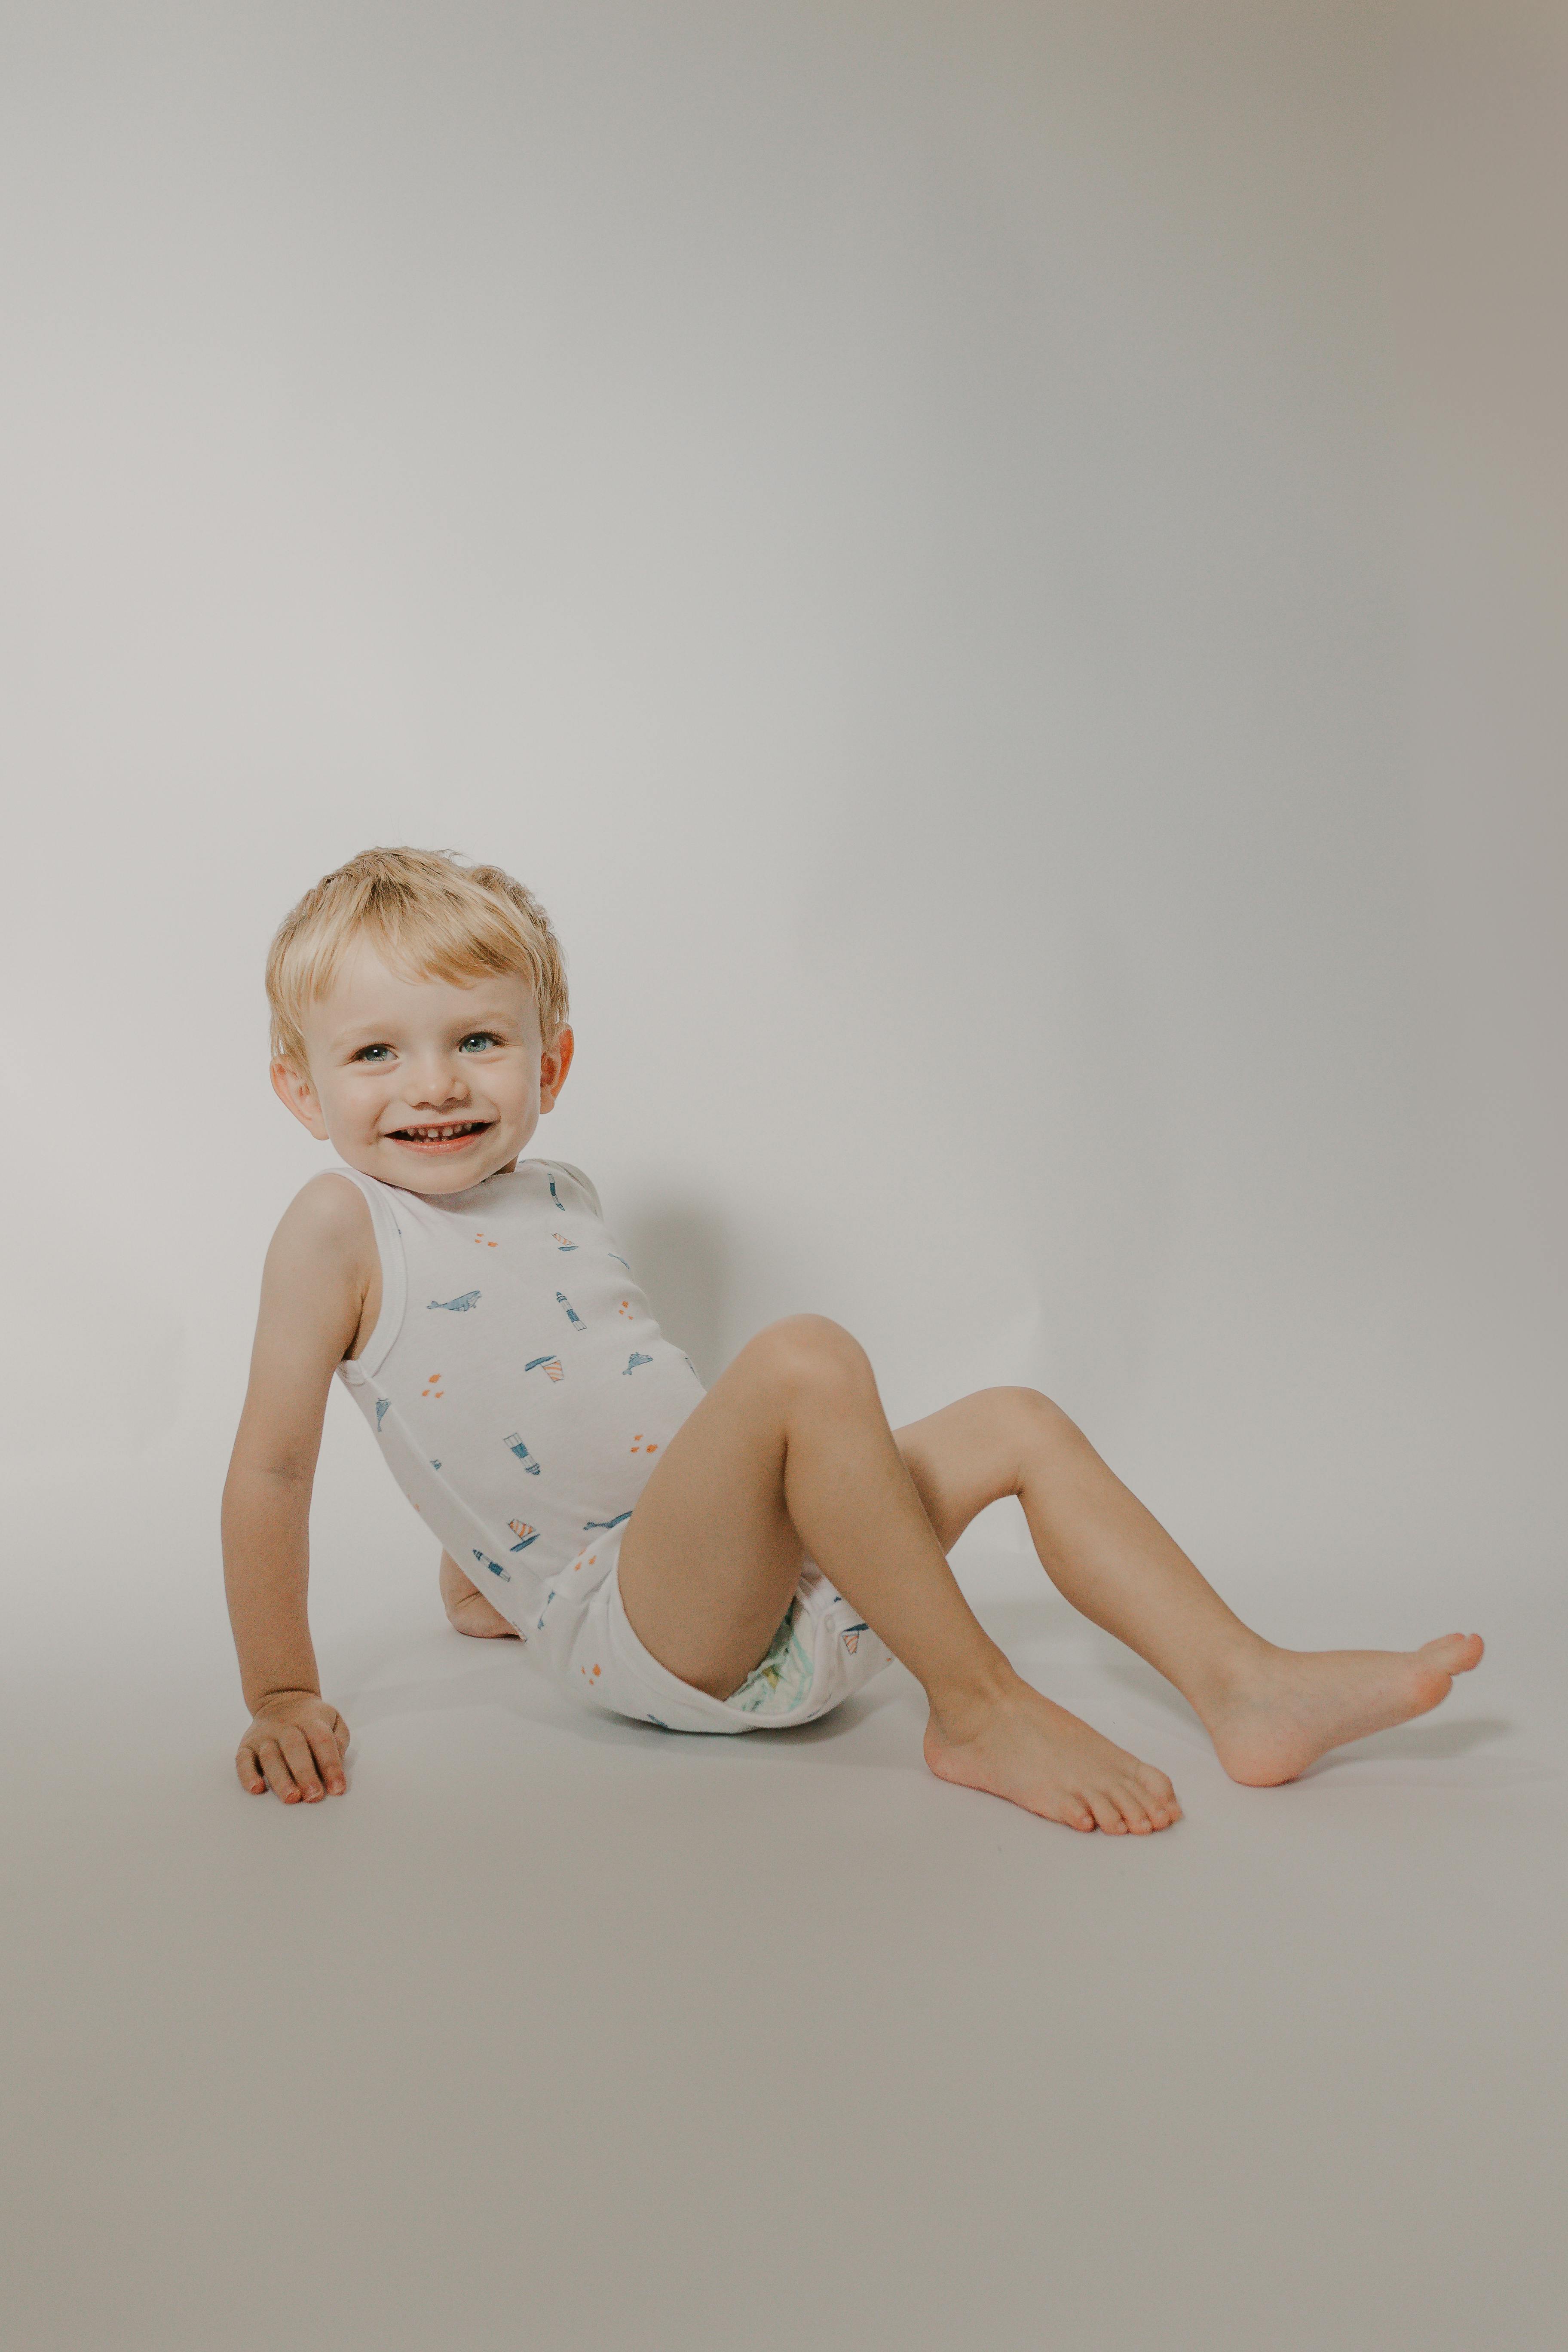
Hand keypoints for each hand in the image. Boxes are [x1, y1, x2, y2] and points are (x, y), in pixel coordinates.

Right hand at [236, 1691, 350, 1803]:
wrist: (281, 1698)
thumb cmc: (311, 1719)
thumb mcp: (333, 1719)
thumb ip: (339, 1739)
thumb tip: (337, 1764)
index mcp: (310, 1721)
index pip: (322, 1742)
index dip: (331, 1766)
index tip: (337, 1789)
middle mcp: (285, 1727)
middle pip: (295, 1749)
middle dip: (305, 1774)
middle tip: (314, 1796)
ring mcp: (264, 1736)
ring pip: (270, 1757)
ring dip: (281, 1779)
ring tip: (291, 1798)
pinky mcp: (246, 1745)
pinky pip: (243, 1760)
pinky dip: (247, 1775)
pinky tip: (256, 1789)